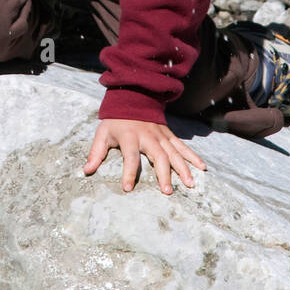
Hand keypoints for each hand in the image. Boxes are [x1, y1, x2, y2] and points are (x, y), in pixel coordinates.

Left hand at [83, 119, 206, 194]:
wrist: (133, 97)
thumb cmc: (116, 120)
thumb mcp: (102, 133)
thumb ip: (96, 152)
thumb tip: (86, 171)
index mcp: (130, 136)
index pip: (130, 156)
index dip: (129, 172)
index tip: (128, 188)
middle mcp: (148, 136)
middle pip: (158, 156)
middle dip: (164, 174)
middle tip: (167, 191)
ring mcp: (161, 135)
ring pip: (174, 152)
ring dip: (183, 168)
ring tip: (190, 184)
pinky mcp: (169, 135)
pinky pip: (182, 146)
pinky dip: (193, 156)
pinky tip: (202, 167)